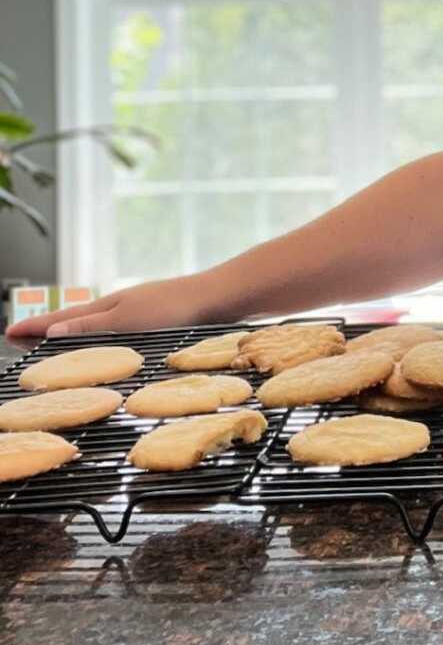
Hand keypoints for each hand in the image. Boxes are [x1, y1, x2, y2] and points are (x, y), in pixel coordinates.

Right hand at [5, 274, 218, 339]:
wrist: (220, 298)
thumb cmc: (176, 307)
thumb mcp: (128, 320)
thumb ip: (91, 329)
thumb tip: (49, 333)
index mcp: (108, 307)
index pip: (61, 319)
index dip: (35, 327)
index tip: (8, 332)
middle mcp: (120, 308)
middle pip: (75, 320)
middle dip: (46, 330)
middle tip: (19, 340)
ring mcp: (139, 313)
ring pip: (96, 326)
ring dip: (72, 335)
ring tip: (51, 344)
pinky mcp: (159, 321)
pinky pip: (117, 332)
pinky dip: (100, 339)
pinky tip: (108, 346)